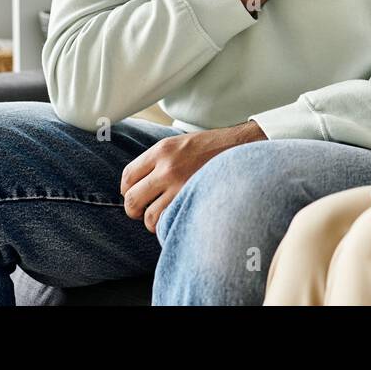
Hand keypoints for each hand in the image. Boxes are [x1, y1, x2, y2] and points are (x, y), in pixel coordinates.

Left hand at [120, 120, 266, 233]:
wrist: (243, 148)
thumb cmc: (212, 148)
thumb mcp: (180, 143)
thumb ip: (158, 160)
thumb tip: (139, 182)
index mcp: (162, 150)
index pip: (128, 176)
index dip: (127, 190)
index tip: (134, 194)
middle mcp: (167, 168)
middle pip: (132, 199)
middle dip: (134, 210)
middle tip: (143, 211)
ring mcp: (181, 186)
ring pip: (149, 217)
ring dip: (153, 222)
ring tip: (164, 217)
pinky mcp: (194, 200)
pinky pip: (170, 223)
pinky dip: (170, 226)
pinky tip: (178, 219)